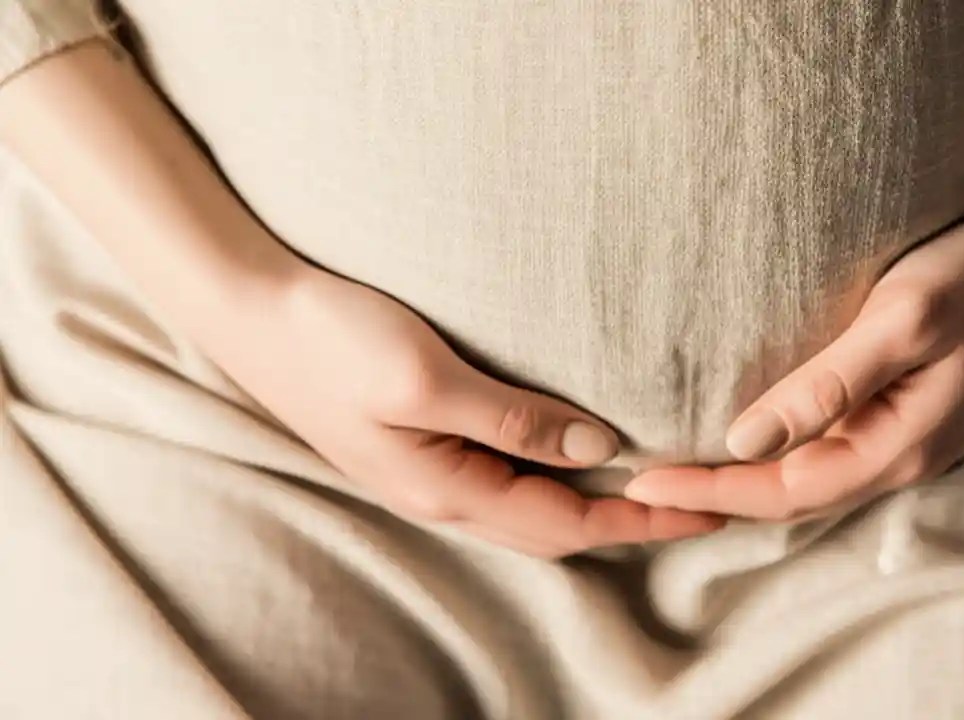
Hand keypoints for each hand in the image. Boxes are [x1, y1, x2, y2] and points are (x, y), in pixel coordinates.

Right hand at [207, 266, 725, 556]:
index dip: (644, 521)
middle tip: (701, 499)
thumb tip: (600, 449)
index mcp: (447, 490)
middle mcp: (444, 493)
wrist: (251, 310)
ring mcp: (431, 469)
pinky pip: (510, 473)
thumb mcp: (424, 378)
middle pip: (558, 526)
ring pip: (535, 504)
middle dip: (632, 519)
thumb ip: (513, 419)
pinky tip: (580, 449)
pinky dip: (560, 472)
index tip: (710, 509)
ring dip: (599, 500)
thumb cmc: (330, 339)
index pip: (569, 525)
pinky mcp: (424, 439)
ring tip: (657, 480)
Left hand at [623, 211, 963, 521]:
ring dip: (737, 481)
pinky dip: (769, 455)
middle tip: (636, 483)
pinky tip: (736, 439)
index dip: (709, 490)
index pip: (782, 490)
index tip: (641, 478)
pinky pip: (820, 453)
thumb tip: (746, 442)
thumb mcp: (902, 320)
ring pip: (802, 481)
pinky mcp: (895, 414)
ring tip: (673, 471)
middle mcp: (897, 457)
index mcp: (898, 447)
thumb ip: (828, 384)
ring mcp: (899, 440)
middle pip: (787, 498)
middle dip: (712, 497)